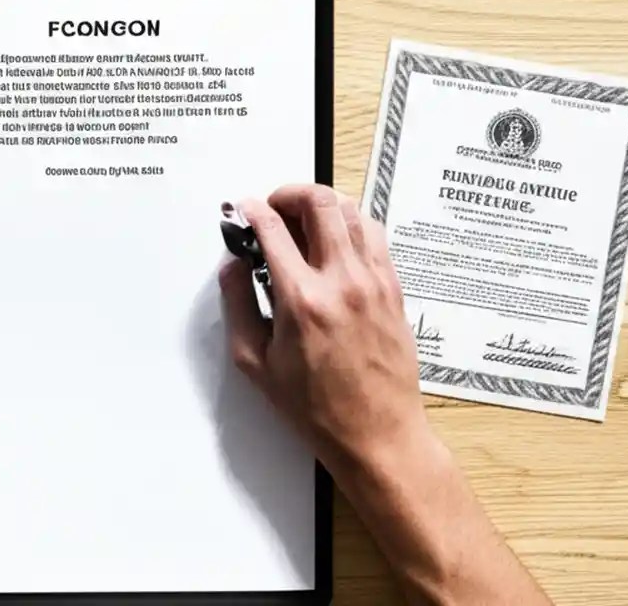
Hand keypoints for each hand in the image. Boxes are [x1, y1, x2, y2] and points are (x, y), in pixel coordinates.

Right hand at [219, 185, 427, 473]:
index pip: (273, 229)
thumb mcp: (256, 362)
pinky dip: (350, 225)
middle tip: (274, 207)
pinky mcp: (393, 288)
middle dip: (289, 194)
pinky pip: (374, 235)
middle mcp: (342, 281)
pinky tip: (335, 242)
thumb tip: (233, 265)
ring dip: (322, 205)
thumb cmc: (315, 408)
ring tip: (304, 221)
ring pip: (352, 210)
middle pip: (319, 203)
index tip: (243, 208)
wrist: (377, 433)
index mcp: (302, 300)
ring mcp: (374, 281)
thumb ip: (239, 305)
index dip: (252, 210)